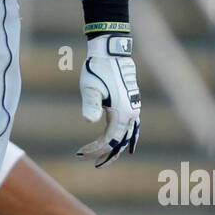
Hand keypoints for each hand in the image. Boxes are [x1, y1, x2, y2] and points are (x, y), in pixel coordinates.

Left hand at [77, 34, 140, 166]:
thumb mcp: (90, 87)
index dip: (95, 150)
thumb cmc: (97, 69)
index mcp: (121, 113)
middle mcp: (131, 113)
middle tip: (94, 163)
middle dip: (108, 154)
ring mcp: (134, 107)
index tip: (80, 153)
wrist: (111, 50)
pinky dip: (128, 136)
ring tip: (108, 158)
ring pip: (129, 135)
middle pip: (121, 142)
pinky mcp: (132, 101)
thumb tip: (90, 121)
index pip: (109, 141)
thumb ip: (91, 105)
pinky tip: (125, 142)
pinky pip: (133, 126)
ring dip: (118, 147)